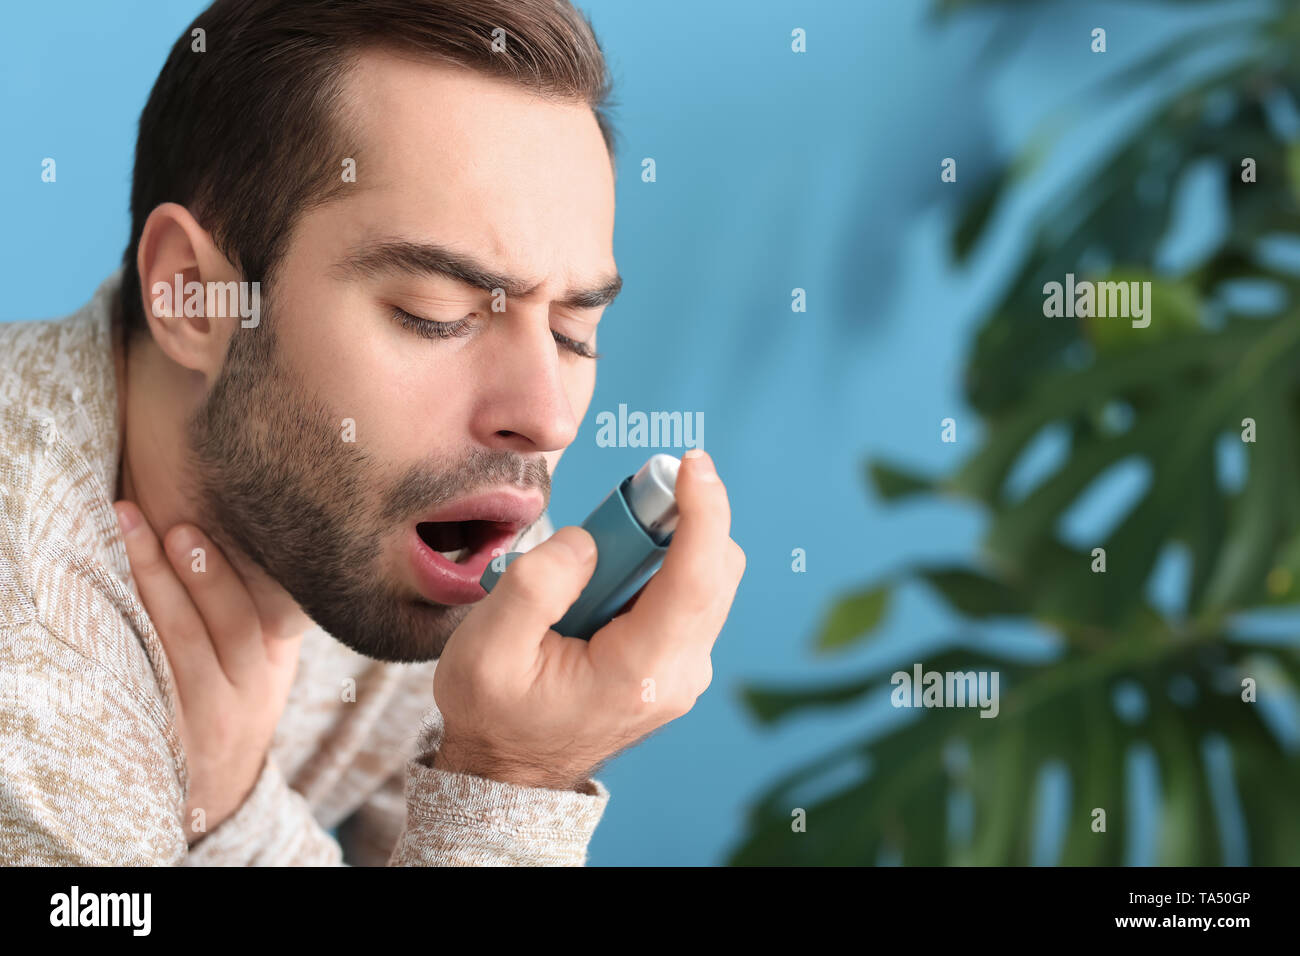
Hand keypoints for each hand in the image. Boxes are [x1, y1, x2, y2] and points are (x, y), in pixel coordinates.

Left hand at [113, 501, 303, 842]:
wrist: (215, 792)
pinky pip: (141, 679)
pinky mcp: (160, 734)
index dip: (224, 573)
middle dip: (191, 571)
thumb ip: (270, 621)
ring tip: (129, 535)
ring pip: (174, 648)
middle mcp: (239, 696)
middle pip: (219, 626)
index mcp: (268, 672)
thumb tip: (267, 546)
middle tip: (164, 524)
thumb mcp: (270, 672)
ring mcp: (197, 719)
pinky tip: (102, 596)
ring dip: (151, 586)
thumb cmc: (237, 707)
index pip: (252, 617)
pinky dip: (123, 633)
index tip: (192, 529)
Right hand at [432, 449, 744, 789]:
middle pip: (715, 570)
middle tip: (624, 502)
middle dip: (680, 518)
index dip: (703, 511)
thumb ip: (538, 584)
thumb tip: (589, 541)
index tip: (692, 462)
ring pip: (706, 578)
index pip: (697, 578)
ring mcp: (684, 671)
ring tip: (600, 551)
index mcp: (640, 672)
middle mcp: (680, 674)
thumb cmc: (495, 715)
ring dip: (665, 542)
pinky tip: (608, 575)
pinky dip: (658, 566)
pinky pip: (686, 594)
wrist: (508, 774)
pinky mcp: (677, 662)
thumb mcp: (487, 649)